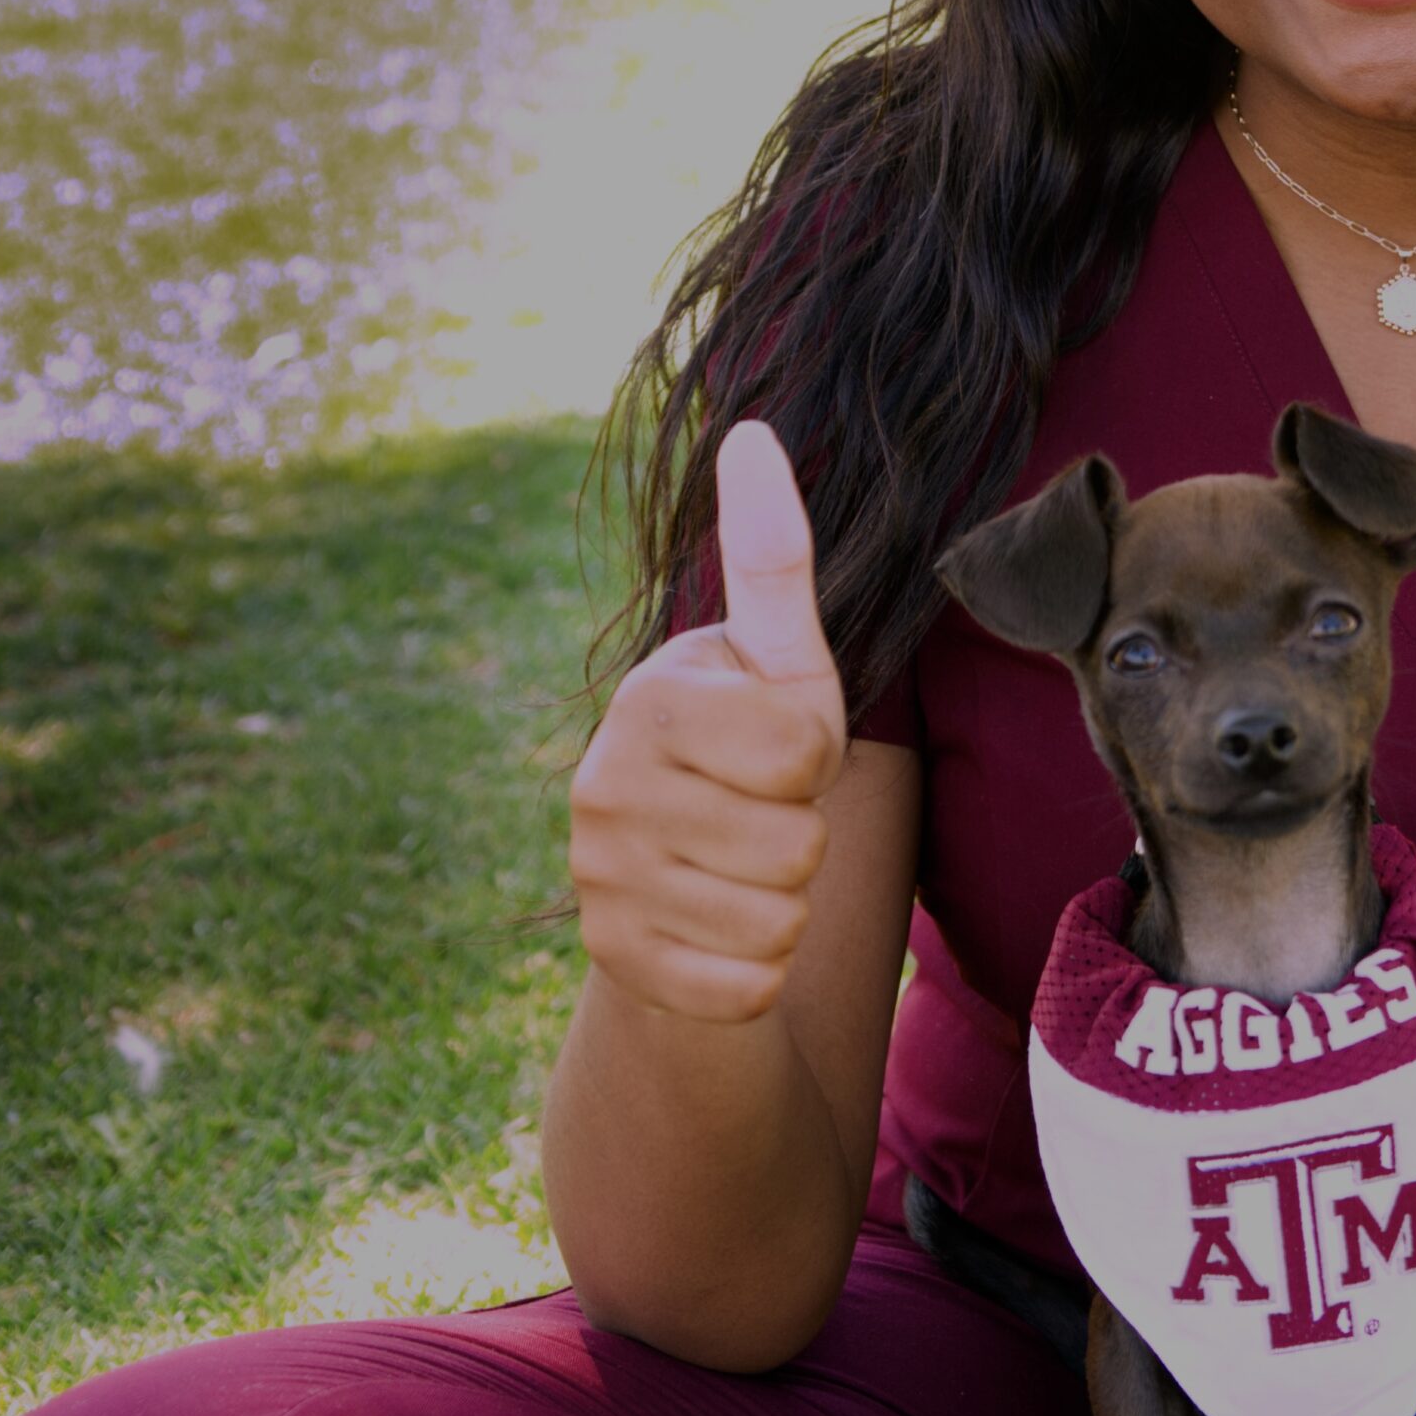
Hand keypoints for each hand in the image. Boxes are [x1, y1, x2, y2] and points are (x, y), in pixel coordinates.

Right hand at [568, 422, 846, 1021]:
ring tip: (741, 871)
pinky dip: (759, 973)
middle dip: (804, 839)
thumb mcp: (781, 658)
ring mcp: (599, 883)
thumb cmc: (755, 751)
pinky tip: (721, 934)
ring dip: (785, 904)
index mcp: (647, 701)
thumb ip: (772, 556)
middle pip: (796, 843)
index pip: (802, 750)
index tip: (776, 752)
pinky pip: (749, 987)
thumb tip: (753, 428)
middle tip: (758, 819)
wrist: (689, 878)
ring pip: (777, 919)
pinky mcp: (616, 967)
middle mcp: (600, 788)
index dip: (816, 759)